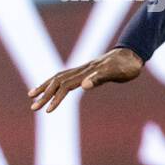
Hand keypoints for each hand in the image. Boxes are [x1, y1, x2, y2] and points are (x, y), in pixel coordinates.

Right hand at [29, 47, 144, 112]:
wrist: (132, 54)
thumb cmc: (127, 66)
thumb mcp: (117, 73)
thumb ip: (101, 78)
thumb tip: (84, 85)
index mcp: (87, 73)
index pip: (65, 86)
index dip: (56, 98)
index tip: (48, 110)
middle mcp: (81, 70)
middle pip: (57, 82)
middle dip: (44, 95)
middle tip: (33, 108)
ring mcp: (82, 69)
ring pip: (58, 78)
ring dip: (44, 87)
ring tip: (32, 96)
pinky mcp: (85, 70)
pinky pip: (65, 76)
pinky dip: (54, 82)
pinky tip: (50, 87)